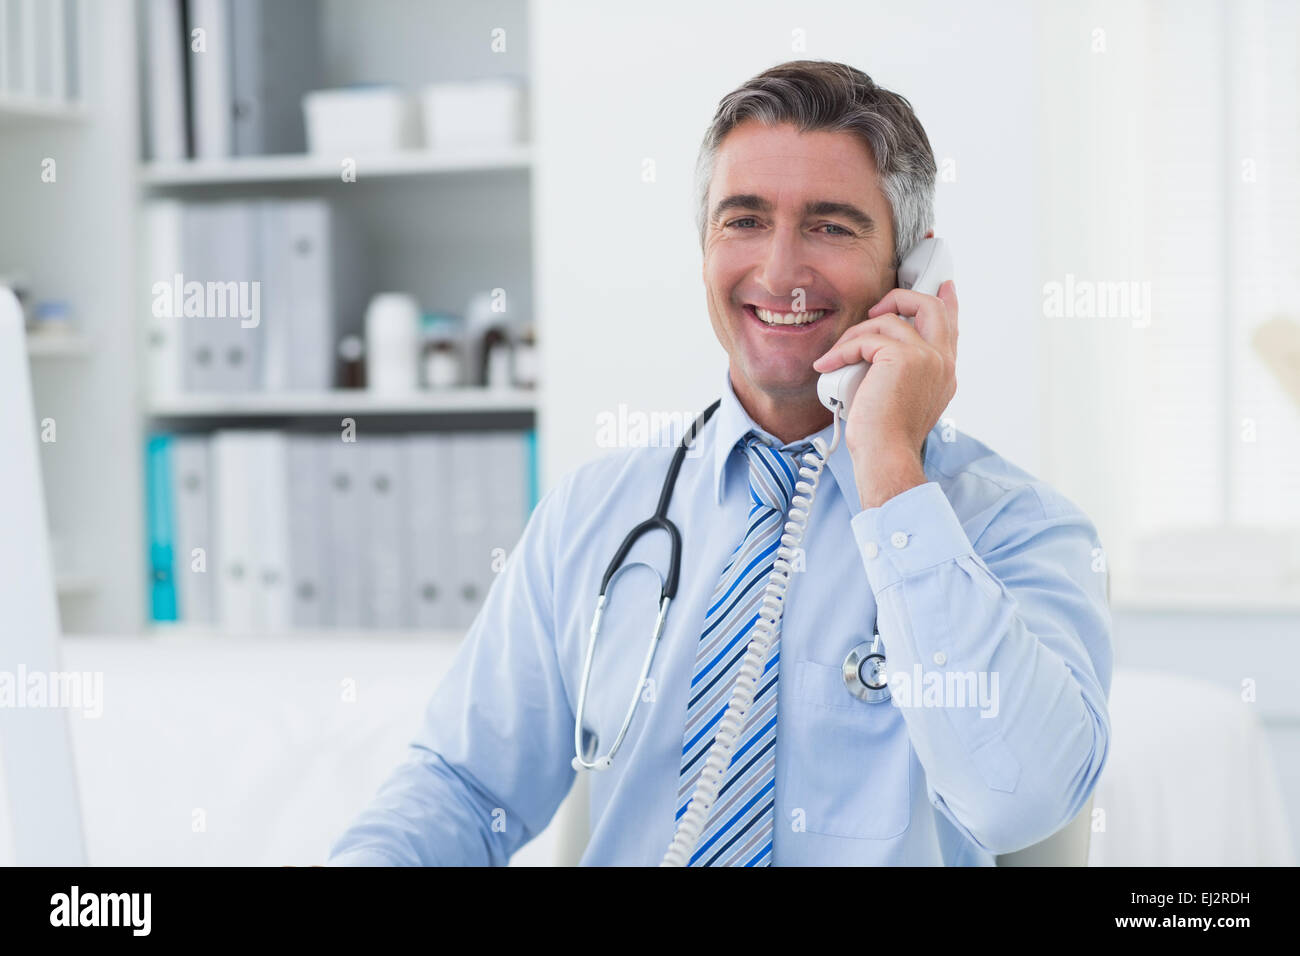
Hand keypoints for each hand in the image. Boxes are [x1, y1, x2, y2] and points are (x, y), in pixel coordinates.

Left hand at [812, 279, 957, 507]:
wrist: (886, 455)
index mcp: (944, 371)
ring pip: (888, 320)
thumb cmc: (884, 437)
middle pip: (930, 305)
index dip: (947, 302)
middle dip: (899, 297)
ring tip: (837, 358)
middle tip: (875, 308)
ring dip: (854, 336)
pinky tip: (827, 366)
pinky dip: (842, 351)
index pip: (951, 326)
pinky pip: (866, 338)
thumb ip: (902, 372)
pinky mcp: (904, 357)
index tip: (944, 286)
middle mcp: (942, 361)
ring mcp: (927, 357)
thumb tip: (877, 352)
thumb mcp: (899, 398)